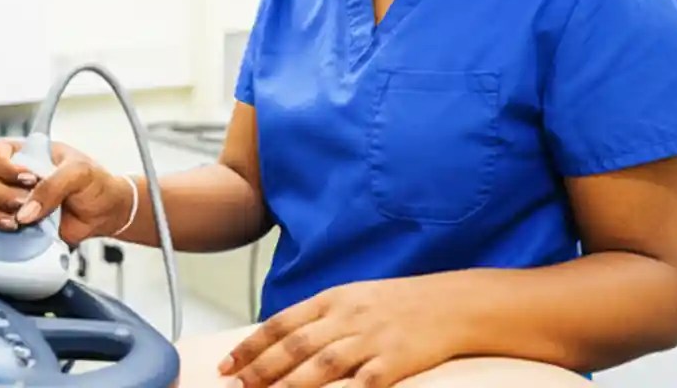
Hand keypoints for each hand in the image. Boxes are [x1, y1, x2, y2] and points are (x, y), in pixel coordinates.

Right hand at [0, 139, 132, 244]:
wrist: (107, 213)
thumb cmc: (96, 184)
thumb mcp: (78, 173)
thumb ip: (51, 187)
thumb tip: (25, 212)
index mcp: (29, 153)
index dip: (3, 165)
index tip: (27, 178)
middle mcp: (17, 174)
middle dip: (4, 193)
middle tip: (28, 201)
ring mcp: (16, 198)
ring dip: (1, 211)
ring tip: (25, 218)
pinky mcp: (19, 220)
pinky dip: (3, 226)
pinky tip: (19, 227)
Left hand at [218, 276, 461, 386]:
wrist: (449, 304)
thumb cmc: (397, 303)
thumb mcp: (352, 298)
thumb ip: (318, 318)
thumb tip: (278, 340)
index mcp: (332, 299)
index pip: (281, 323)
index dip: (251, 345)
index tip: (227, 364)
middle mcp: (347, 317)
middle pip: (295, 345)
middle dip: (260, 368)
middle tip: (235, 386)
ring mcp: (370, 340)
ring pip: (321, 365)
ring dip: (288, 385)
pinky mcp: (394, 362)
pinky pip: (361, 383)